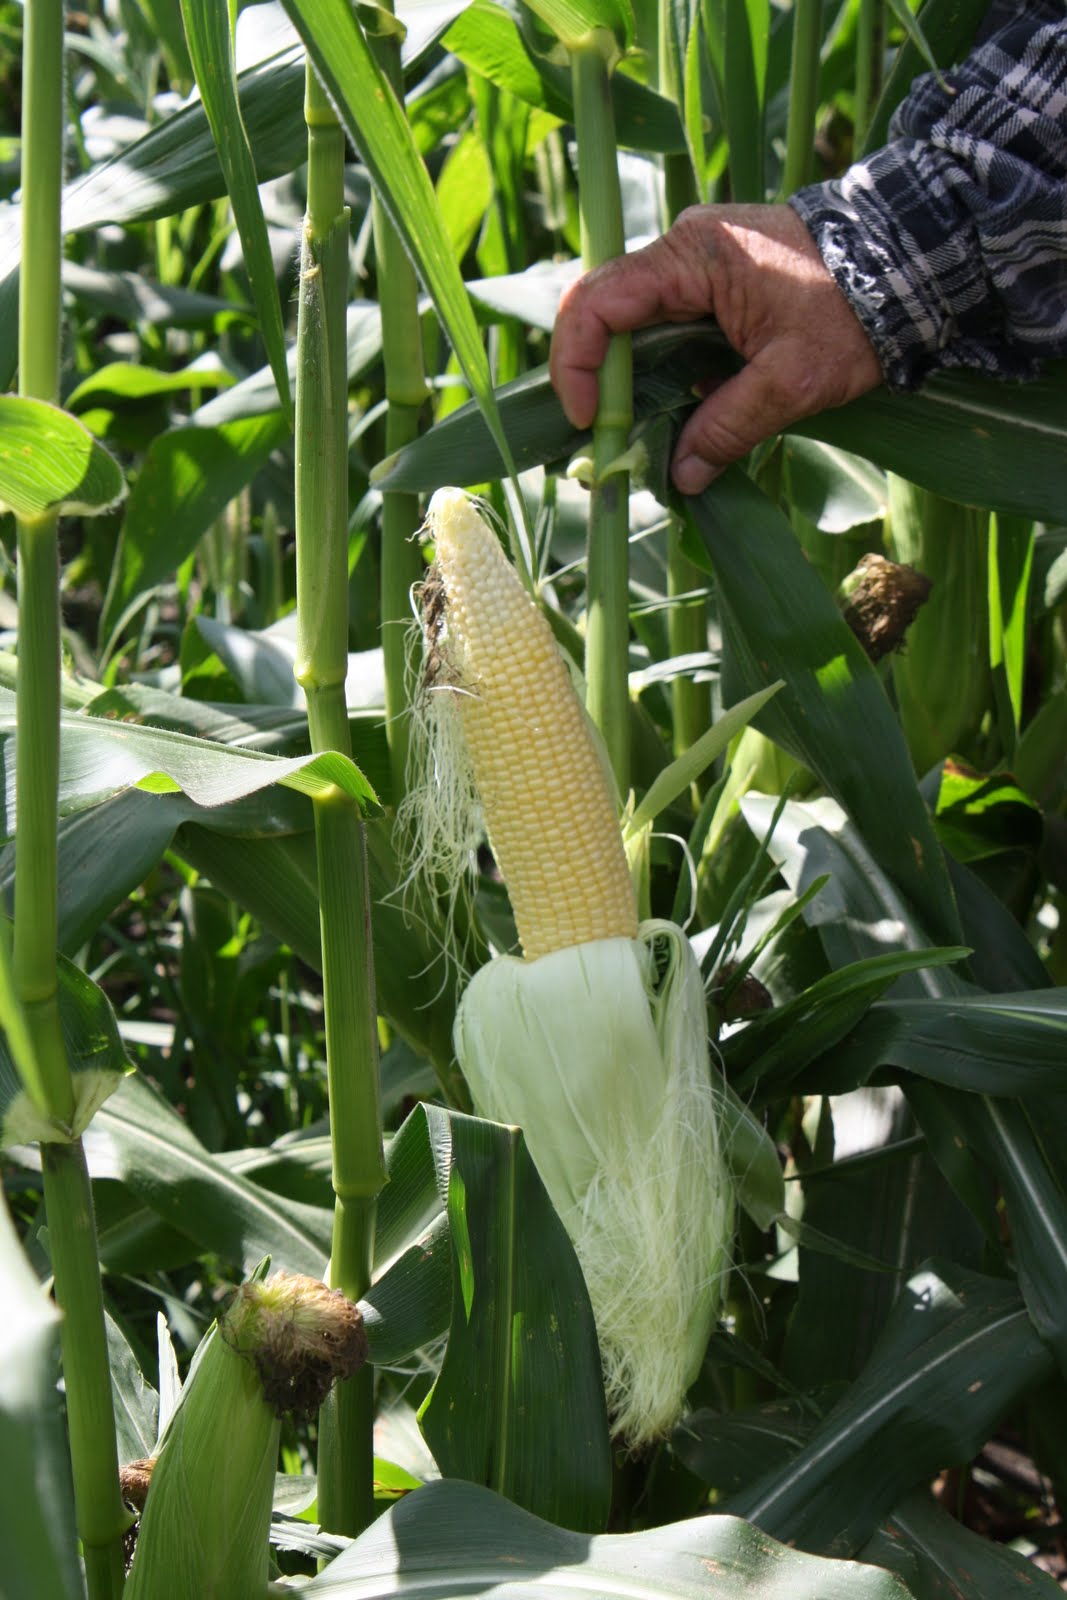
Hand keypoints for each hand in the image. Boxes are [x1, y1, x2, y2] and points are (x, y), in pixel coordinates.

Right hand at [549, 203, 883, 494]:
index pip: (598, 303)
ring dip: (627, 378)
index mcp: (693, 254)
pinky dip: (658, 367)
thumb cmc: (853, 312)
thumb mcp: (792, 381)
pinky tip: (672, 409)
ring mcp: (698, 258)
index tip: (591, 422)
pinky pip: (665, 322)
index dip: (578, 365)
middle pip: (605, 312)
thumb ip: (729, 426)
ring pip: (632, 321)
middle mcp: (683, 246)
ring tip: (637, 433)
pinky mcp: (716, 277)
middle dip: (597, 379)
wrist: (913, 260)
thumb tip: (680, 476)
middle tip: (606, 439)